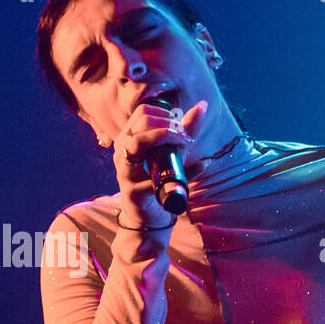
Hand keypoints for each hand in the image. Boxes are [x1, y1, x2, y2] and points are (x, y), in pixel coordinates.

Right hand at [111, 98, 209, 226]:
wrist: (151, 218)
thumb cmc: (161, 182)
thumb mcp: (175, 152)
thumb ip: (186, 130)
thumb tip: (203, 105)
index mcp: (129, 138)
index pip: (143, 112)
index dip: (166, 114)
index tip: (182, 127)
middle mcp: (121, 150)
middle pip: (142, 121)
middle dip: (169, 124)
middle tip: (186, 137)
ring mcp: (124, 170)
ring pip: (138, 142)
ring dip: (167, 137)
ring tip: (186, 145)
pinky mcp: (132, 191)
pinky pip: (154, 176)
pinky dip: (182, 170)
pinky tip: (198, 167)